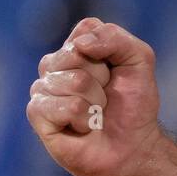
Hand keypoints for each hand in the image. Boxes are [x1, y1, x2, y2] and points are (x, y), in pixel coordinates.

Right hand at [27, 18, 162, 175]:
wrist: (133, 146)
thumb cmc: (134, 105)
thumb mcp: (139, 59)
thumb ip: (114, 37)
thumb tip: (80, 44)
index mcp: (76, 47)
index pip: (86, 29)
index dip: (109, 51)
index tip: (116, 71)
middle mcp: (54, 65)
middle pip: (76, 54)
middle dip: (102, 79)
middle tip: (106, 97)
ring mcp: (43, 89)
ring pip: (73, 81)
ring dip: (95, 103)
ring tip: (96, 114)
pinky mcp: (37, 115)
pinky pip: (64, 106)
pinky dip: (84, 120)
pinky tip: (84, 128)